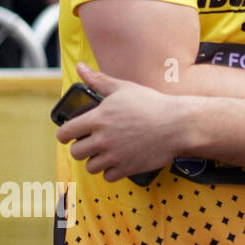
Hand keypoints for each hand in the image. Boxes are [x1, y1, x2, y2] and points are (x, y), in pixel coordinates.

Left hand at [56, 62, 186, 182]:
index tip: (72, 134)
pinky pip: (108, 176)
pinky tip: (120, 160)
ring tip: (107, 152)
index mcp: (98, 119)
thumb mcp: (124, 88)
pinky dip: (112, 170)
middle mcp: (103, 139)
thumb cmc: (152, 104)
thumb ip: (98, 80)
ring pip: (90, 167)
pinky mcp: (127, 168)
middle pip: (76, 153)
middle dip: (82, 148)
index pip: (65, 133)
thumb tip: (80, 67)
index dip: (66, 134)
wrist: (179, 124)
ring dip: (96, 160)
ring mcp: (115, 156)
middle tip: (93, 143)